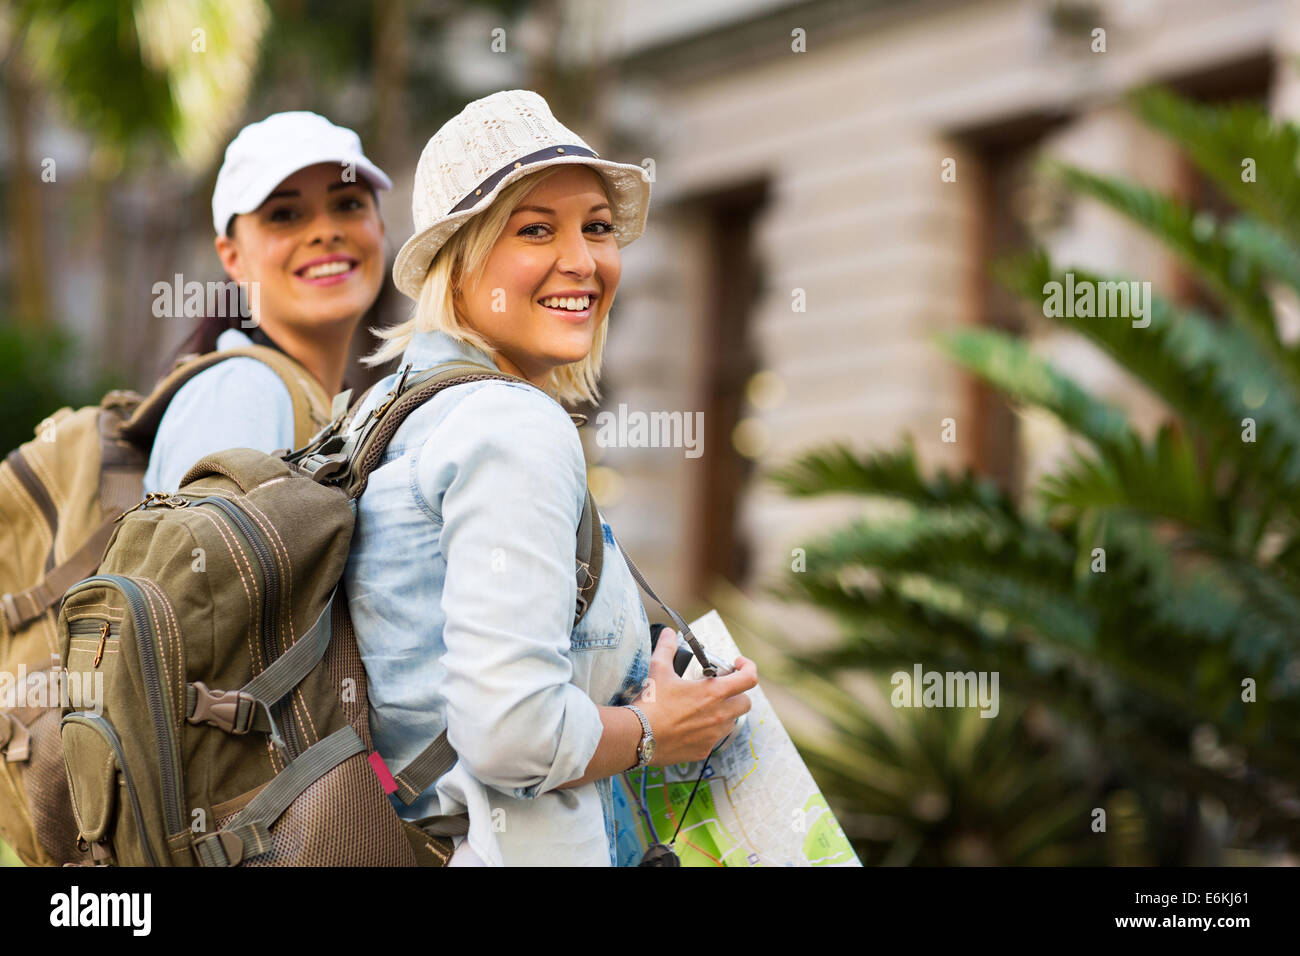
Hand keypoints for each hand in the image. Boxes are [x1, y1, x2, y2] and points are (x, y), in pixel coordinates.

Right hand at [632, 629, 756, 765]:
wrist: (637, 737)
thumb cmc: (651, 703)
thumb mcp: (659, 670)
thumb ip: (667, 648)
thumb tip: (669, 633)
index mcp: (714, 693)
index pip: (749, 678)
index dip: (748, 668)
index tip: (737, 664)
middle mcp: (719, 715)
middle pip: (745, 703)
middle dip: (737, 693)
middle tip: (720, 688)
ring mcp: (712, 736)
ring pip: (732, 722)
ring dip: (724, 712)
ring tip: (704, 706)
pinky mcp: (703, 751)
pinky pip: (714, 739)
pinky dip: (709, 731)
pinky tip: (691, 726)